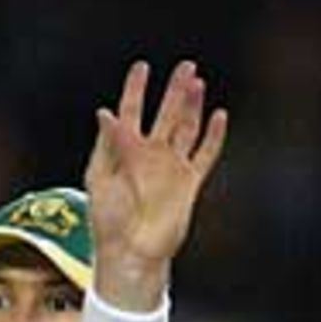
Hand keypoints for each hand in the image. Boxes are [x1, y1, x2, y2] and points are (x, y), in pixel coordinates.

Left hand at [85, 59, 227, 307]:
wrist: (131, 254)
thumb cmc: (108, 222)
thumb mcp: (102, 180)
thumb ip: (110, 145)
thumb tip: (106, 112)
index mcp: (123, 153)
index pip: (130, 113)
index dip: (135, 90)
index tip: (141, 67)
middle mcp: (149, 157)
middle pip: (165, 115)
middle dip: (175, 91)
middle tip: (185, 67)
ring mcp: (170, 169)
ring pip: (186, 129)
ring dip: (192, 106)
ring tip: (198, 83)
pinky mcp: (188, 183)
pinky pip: (204, 154)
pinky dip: (213, 136)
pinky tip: (218, 116)